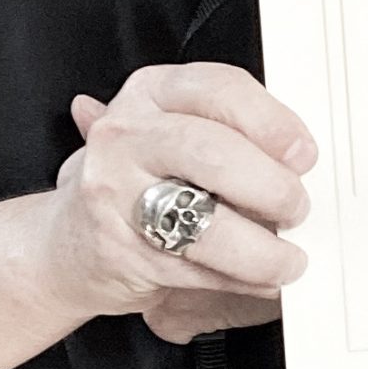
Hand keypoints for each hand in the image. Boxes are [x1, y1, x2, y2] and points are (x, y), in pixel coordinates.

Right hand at [34, 63, 315, 324]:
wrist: (63, 242)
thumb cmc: (137, 178)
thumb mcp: (174, 130)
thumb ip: (230, 130)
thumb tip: (299, 153)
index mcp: (152, 93)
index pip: (220, 89)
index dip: (272, 122)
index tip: (304, 154)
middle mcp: (126, 136)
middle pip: (215, 154)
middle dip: (271, 187)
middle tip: (298, 208)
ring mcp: (115, 194)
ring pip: (204, 223)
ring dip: (261, 250)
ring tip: (288, 259)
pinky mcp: (120, 251)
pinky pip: (194, 269)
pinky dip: (240, 279)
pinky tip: (262, 280)